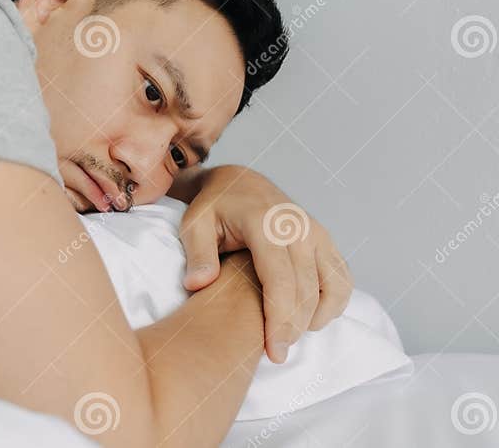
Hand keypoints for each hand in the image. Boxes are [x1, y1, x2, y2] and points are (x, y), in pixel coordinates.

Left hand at [175, 165, 353, 364]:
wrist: (239, 182)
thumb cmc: (213, 207)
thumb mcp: (194, 224)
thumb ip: (197, 254)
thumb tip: (197, 285)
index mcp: (266, 224)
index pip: (281, 281)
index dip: (279, 320)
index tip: (274, 352)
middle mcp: (298, 227)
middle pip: (307, 291)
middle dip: (294, 328)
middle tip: (276, 353)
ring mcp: (316, 232)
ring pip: (333, 287)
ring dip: (316, 318)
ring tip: (289, 334)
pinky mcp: (326, 239)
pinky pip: (342, 278)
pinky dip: (332, 303)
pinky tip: (308, 317)